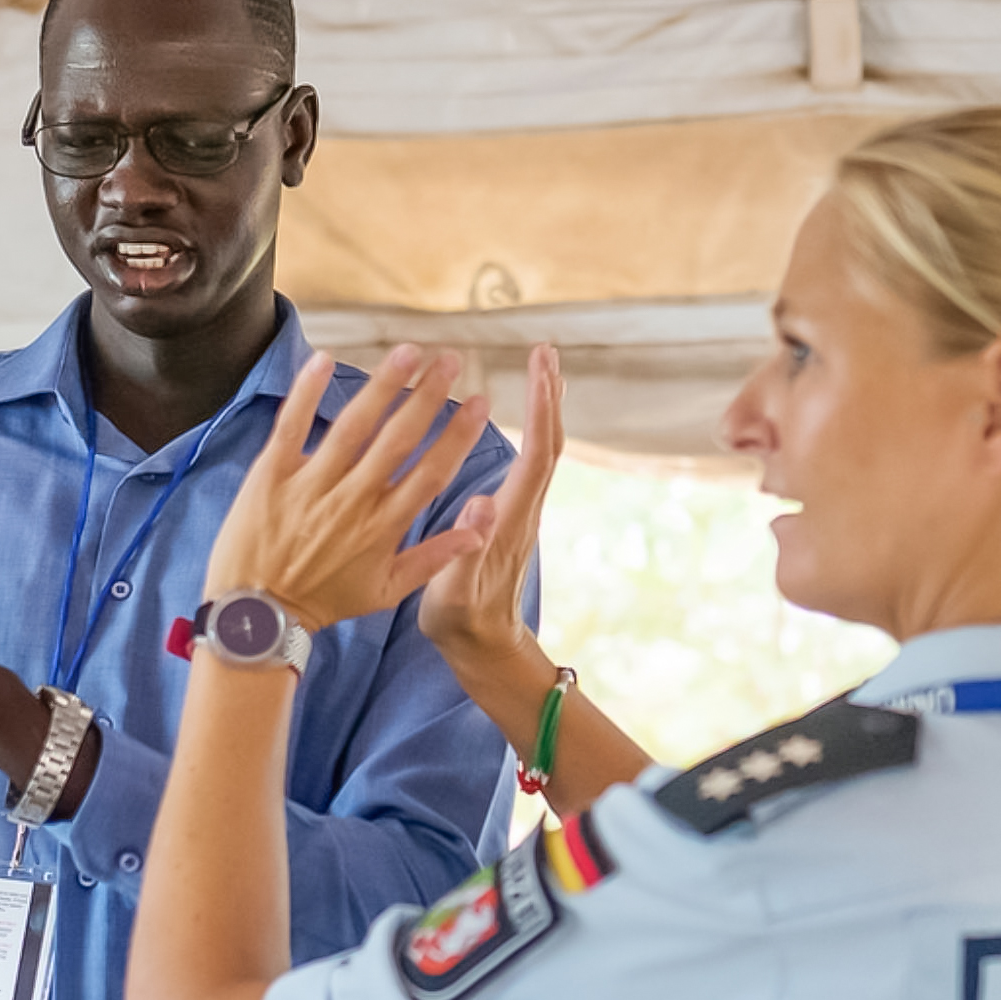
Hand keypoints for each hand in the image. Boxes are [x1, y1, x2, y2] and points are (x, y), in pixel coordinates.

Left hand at [203, 345, 492, 632]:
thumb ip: (434, 557)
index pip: (432, 471)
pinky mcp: (271, 475)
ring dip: (385, 384)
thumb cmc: (324, 602)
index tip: (480, 402)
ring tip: (410, 351)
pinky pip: (292, 424)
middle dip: (429, 395)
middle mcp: (352, 500)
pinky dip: (308, 391)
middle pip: (399, 437)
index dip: (459, 434)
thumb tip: (480, 530)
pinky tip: (326, 358)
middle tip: (451, 359)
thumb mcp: (386, 590)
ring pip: (355, 424)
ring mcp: (311, 484)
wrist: (256, 613)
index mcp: (383, 526)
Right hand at [418, 344, 562, 665]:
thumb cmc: (462, 623)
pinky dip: (531, 430)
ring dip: (543, 408)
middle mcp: (522, 510)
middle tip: (545, 350)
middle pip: (547, 442)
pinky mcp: (510, 518)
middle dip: (548, 395)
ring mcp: (520, 514)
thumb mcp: (453, 593)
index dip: (540, 406)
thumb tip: (479, 502)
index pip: (535, 451)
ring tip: (539, 369)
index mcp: (509, 519)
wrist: (484, 649)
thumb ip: (464, 550)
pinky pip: (528, 463)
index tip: (540, 364)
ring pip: (541, 451)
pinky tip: (521, 417)